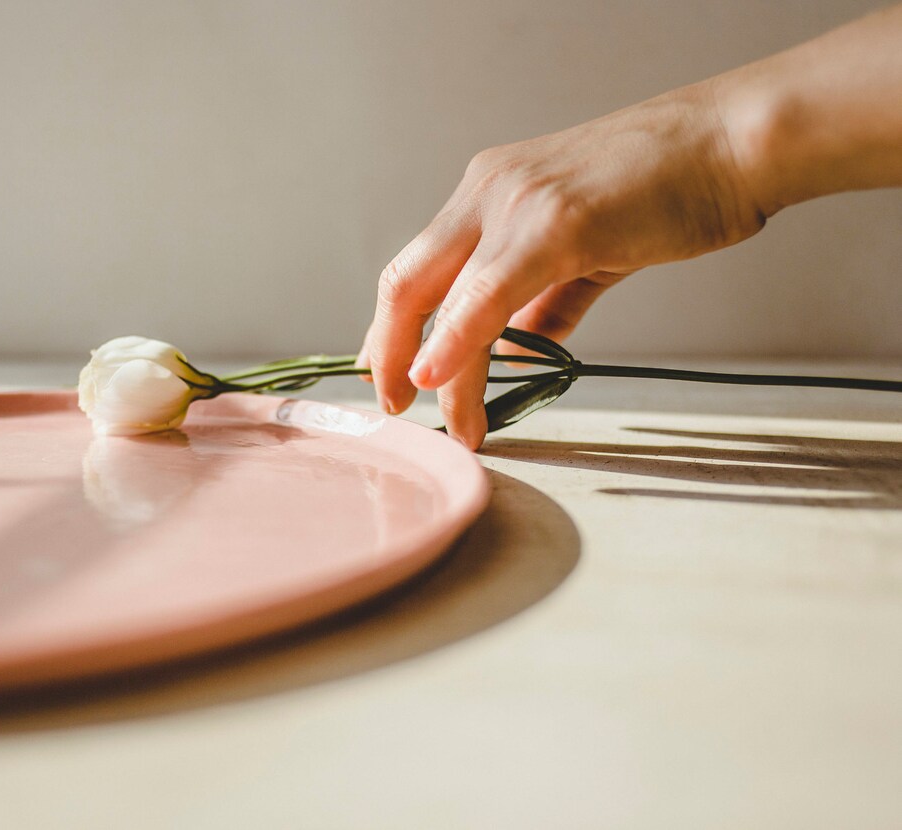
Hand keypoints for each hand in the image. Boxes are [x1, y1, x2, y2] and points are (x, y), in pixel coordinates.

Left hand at [361, 81, 764, 448]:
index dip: (391, 329)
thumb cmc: (669, 192)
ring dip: (436, 370)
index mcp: (487, 194)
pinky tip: (437, 377)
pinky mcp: (555, 221)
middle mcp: (486, 191)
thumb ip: (541, 305)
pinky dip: (456, 340)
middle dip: (387, 352)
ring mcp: (515, 200)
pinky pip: (487, 293)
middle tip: (392, 405)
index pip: (416, 269)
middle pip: (404, 282)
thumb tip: (508, 354)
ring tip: (453, 423)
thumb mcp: (585, 251)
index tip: (386, 375)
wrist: (734, 144)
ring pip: (442, 296)